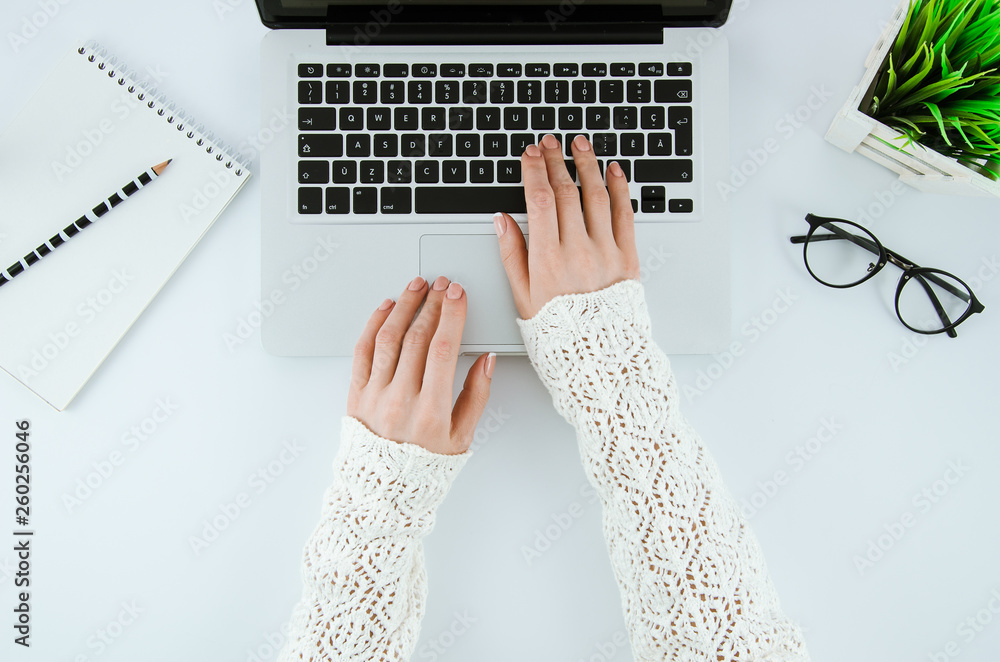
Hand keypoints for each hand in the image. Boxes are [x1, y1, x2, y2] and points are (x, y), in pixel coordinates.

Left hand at [347, 276, 493, 454]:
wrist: (382, 491)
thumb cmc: (423, 467)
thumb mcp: (462, 438)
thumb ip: (476, 397)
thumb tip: (487, 362)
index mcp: (430, 411)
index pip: (442, 349)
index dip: (452, 316)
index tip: (458, 295)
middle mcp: (400, 400)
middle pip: (417, 338)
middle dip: (432, 305)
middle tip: (442, 284)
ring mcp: (375, 396)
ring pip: (388, 338)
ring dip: (404, 306)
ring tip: (416, 287)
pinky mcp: (356, 394)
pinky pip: (362, 351)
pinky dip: (374, 324)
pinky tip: (386, 308)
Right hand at [494, 133, 639, 318]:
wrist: (599, 354)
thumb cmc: (559, 330)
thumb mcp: (523, 297)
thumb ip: (512, 256)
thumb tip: (502, 221)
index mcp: (548, 260)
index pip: (540, 201)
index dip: (534, 171)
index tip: (530, 154)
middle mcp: (578, 251)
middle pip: (566, 192)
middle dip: (556, 161)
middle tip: (550, 143)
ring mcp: (606, 251)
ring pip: (596, 195)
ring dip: (587, 165)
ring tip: (580, 145)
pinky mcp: (628, 256)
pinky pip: (624, 213)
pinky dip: (619, 187)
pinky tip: (613, 170)